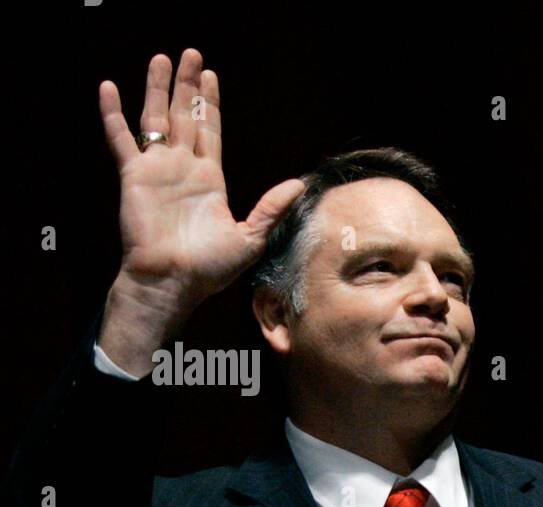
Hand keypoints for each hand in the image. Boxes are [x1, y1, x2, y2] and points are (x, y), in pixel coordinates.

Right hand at [99, 48, 304, 310]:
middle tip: (190, 54)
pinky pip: (121, 138)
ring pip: (155, 118)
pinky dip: (113, 113)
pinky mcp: (134, 176)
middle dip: (187, 85)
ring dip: (157, 88)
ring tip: (161, 58)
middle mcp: (182, 169)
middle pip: (184, 116)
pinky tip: (110, 87)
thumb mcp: (250, 237)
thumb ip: (271, 208)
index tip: (210, 76)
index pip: (209, 131)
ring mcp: (157, 170)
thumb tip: (299, 185)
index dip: (209, 104)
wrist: (173, 283)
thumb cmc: (209, 268)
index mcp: (209, 180)